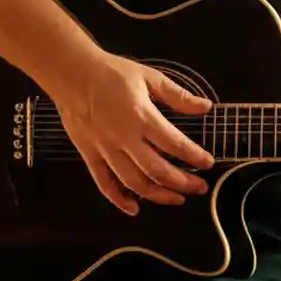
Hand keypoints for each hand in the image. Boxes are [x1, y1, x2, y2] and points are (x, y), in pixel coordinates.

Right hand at [46, 49, 214, 214]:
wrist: (72, 72)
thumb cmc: (111, 72)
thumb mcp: (150, 77)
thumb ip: (179, 96)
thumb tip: (205, 107)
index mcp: (142, 116)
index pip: (175, 144)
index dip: (195, 157)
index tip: (208, 163)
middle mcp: (125, 137)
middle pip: (158, 170)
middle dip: (183, 182)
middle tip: (200, 186)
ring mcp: (106, 149)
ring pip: (135, 182)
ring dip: (159, 195)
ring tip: (177, 199)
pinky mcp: (89, 154)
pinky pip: (104, 183)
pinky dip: (119, 199)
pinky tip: (134, 208)